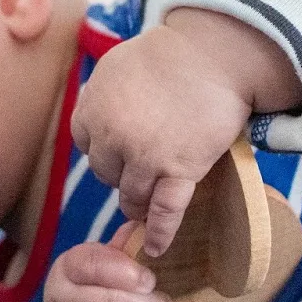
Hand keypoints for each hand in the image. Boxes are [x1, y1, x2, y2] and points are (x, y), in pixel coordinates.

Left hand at [71, 8, 301, 257]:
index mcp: (93, 108)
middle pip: (106, 173)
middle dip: (121, 174)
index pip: (87, 144)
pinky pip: (165, 211)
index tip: (118, 153)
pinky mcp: (179, 169)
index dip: (104, 150)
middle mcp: (112, 135)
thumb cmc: (171, 55)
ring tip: (145, 209)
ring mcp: (145, 156)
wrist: (214, 53)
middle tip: (139, 172)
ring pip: (132, 196)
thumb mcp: (117, 66)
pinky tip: (157, 248)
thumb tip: (94, 117)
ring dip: (137, 204)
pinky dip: (160, 233)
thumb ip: (101, 95)